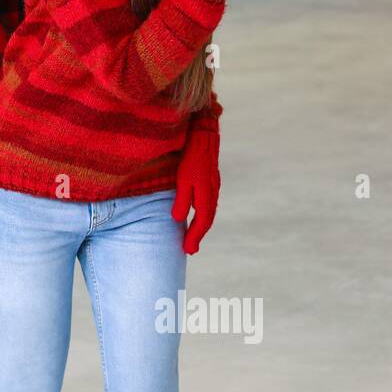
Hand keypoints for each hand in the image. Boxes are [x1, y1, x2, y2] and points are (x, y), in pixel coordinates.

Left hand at [171, 129, 219, 254]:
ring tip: (192, 238)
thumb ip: (182, 201)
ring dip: (200, 228)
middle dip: (197, 236)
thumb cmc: (192, 161)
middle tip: (190, 250)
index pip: (201, 223)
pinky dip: (202, 217)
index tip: (187, 250)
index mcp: (206, 198)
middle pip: (206, 222)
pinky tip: (196, 218)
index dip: (194, 237)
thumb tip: (178, 220)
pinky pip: (208, 206)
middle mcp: (212, 196)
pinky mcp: (211, 185)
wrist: (204, 141)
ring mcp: (213, 190)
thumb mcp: (183, 181)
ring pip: (208, 214)